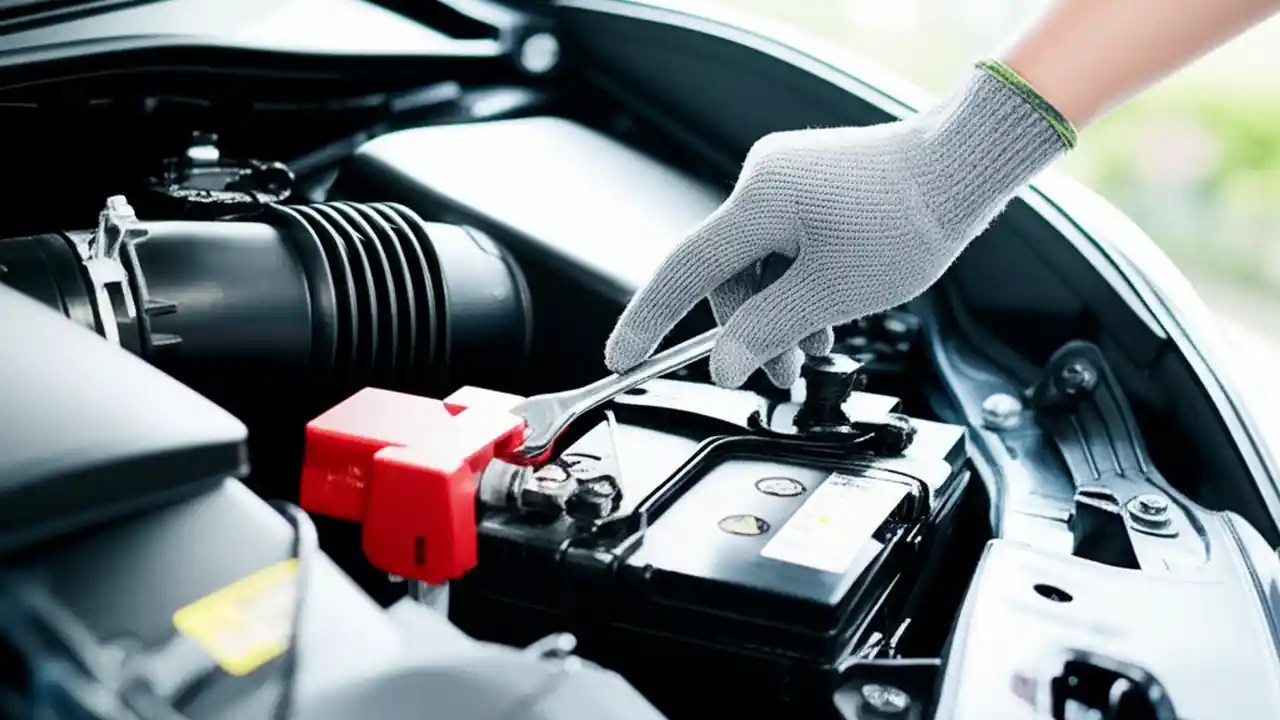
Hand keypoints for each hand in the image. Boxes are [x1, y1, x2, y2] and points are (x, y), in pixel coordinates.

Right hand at [605, 67, 1071, 387]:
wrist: (964, 166)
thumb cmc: (910, 218)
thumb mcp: (832, 294)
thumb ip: (768, 332)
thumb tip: (725, 366)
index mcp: (760, 202)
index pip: (684, 269)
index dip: (648, 319)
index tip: (623, 356)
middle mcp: (764, 181)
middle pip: (728, 274)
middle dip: (749, 328)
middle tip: (778, 373)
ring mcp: (788, 178)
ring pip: (759, 263)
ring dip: (778, 311)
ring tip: (813, 348)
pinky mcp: (810, 183)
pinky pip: (784, 244)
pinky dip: (796, 283)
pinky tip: (824, 312)